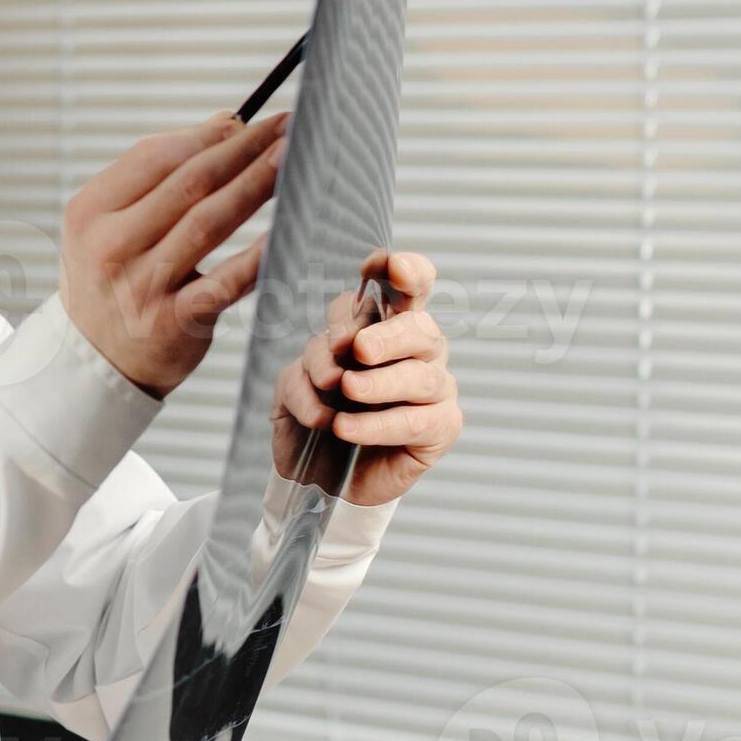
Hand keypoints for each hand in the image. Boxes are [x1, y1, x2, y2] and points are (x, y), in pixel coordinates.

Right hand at [60, 110, 289, 395]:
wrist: (95, 360)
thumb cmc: (111, 278)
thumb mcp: (110, 223)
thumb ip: (158, 175)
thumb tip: (224, 124)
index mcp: (90, 212)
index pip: (153, 156)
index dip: (208, 134)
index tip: (250, 120)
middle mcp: (111, 246)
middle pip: (187, 183)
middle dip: (243, 149)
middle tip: (287, 127)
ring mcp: (141, 285)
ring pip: (209, 222)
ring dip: (256, 185)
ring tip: (292, 159)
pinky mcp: (174, 321)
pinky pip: (225, 281)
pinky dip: (258, 254)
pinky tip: (287, 229)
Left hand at [269, 250, 462, 507]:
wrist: (317, 477)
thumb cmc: (315, 417)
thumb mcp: (298, 378)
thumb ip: (315, 358)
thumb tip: (339, 359)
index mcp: (386, 325)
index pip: (410, 287)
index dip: (406, 271)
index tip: (384, 262)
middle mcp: (418, 351)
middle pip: (420, 328)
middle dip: (388, 335)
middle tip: (358, 349)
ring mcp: (435, 388)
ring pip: (420, 375)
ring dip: (379, 383)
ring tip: (346, 392)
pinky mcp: (441, 428)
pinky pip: (416, 421)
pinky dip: (377, 425)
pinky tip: (344, 427)